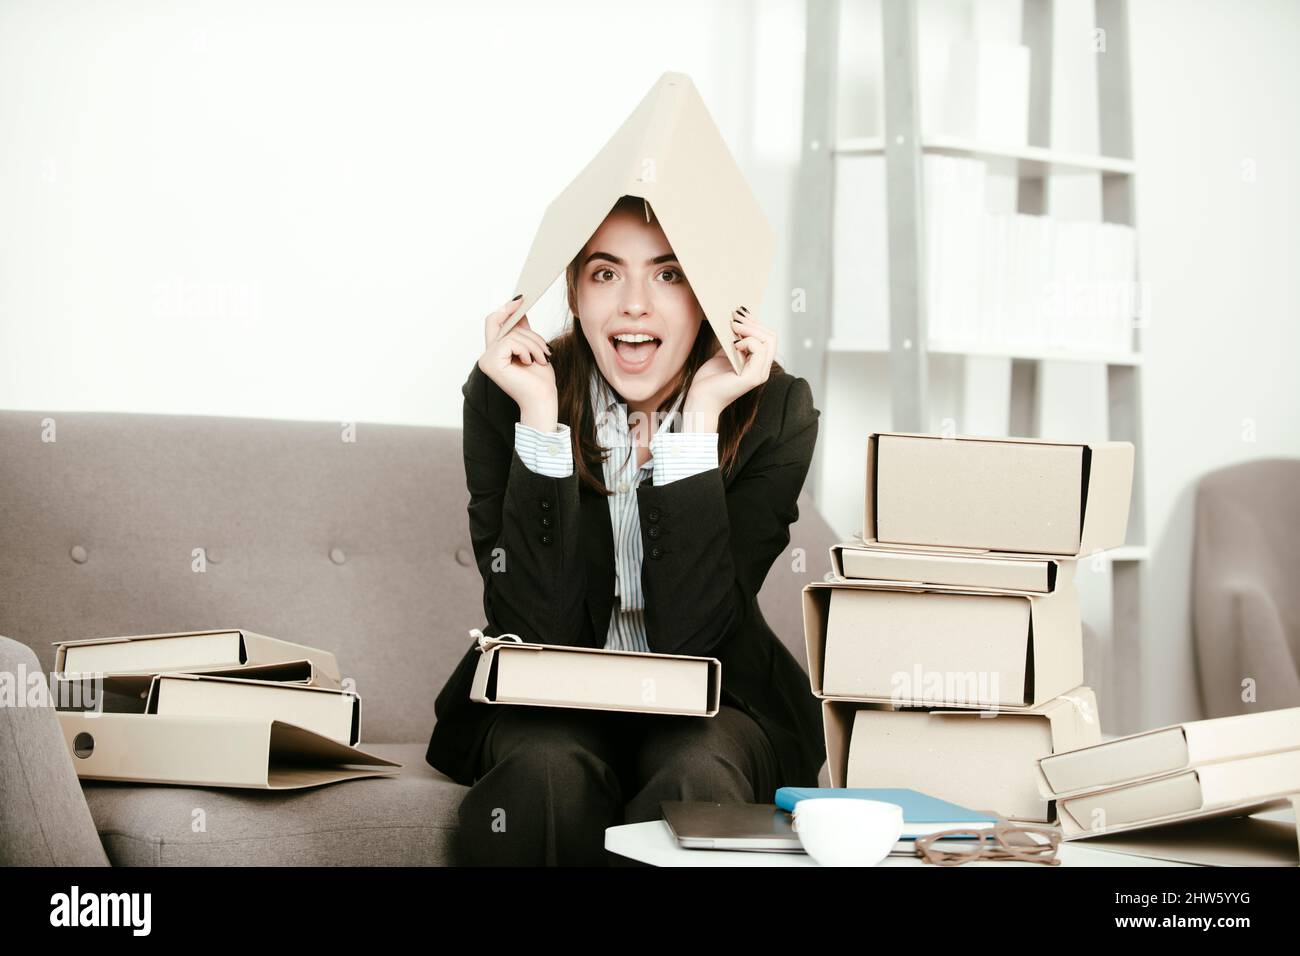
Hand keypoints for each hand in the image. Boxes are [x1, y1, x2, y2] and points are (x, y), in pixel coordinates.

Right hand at [478, 295, 558, 429]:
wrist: (543, 399)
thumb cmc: (540, 380)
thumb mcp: (533, 348)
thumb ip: (523, 331)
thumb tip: (519, 310)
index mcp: (496, 352)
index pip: (494, 321)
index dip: (506, 308)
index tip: (521, 299)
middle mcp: (487, 355)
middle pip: (501, 323)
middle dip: (525, 329)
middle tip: (540, 340)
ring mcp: (487, 360)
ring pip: (510, 334)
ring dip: (532, 343)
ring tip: (542, 357)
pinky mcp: (491, 363)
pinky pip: (509, 342)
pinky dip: (526, 349)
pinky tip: (531, 361)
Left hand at [683, 307, 775, 427]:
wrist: (701, 398)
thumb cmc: (710, 379)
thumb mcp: (724, 354)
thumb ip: (734, 341)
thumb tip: (738, 321)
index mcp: (758, 364)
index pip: (768, 338)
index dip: (756, 323)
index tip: (740, 313)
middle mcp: (763, 369)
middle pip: (772, 337)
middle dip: (754, 323)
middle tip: (735, 317)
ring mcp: (760, 374)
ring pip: (768, 340)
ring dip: (750, 329)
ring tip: (733, 326)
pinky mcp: (753, 377)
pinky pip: (759, 349)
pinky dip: (747, 341)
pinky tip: (733, 344)